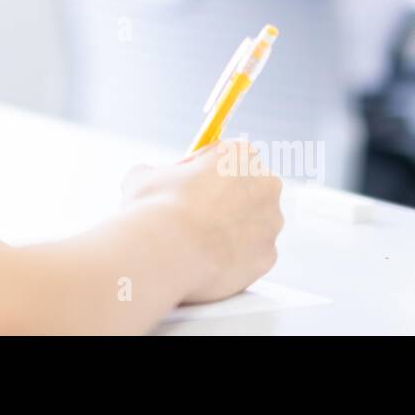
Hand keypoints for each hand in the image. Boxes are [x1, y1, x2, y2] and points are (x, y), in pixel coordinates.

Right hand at [120, 138, 282, 303]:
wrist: (167, 251)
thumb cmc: (155, 206)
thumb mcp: (143, 177)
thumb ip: (156, 174)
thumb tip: (148, 177)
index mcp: (240, 154)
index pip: (226, 156)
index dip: (203, 170)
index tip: (186, 183)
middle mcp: (265, 184)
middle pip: (247, 188)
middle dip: (225, 199)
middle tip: (192, 213)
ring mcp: (271, 222)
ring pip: (251, 225)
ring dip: (230, 230)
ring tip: (196, 242)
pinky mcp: (268, 257)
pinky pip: (249, 255)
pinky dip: (232, 258)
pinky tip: (207, 260)